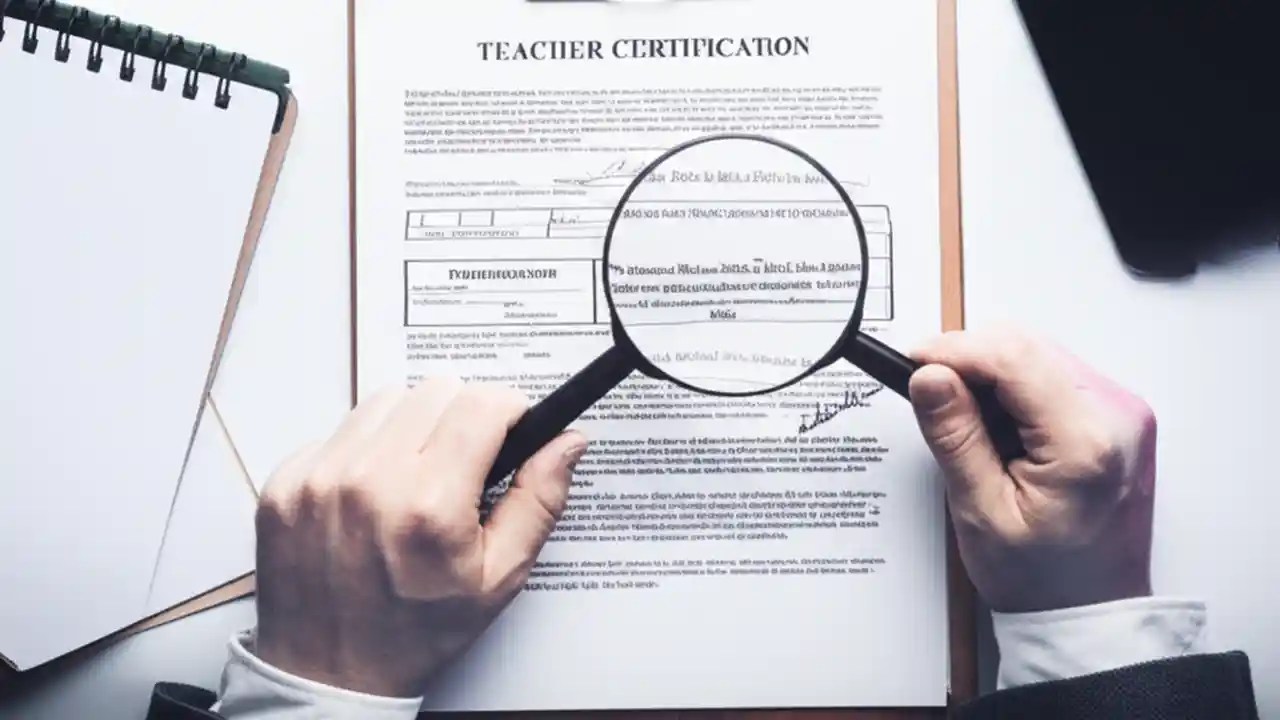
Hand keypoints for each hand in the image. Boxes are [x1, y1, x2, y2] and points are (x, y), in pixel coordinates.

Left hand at [251, 379, 587, 696]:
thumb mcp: (499, 576)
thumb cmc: (416, 630)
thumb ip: (539, 500)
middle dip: (463, 417)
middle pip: (436, 390)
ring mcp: (320, 478)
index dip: (508, 410)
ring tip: (417, 476)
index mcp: (429, 505)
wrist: (330, 671)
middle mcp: (369, 481)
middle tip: (464, 464)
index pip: (481, 403)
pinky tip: (373, 492)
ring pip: (387, 399)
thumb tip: (567, 442)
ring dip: (412, 425)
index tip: (510, 429)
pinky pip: (341, 429)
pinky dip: (365, 448)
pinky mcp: (287, 481)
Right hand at [908, 328, 1154, 613]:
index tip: (914, 364)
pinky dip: (1018, 388)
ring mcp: (1124, 411)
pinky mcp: (1118, 414)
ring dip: (994, 375)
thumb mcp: (981, 511)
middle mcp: (1117, 415)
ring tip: (975, 428)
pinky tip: (1004, 428)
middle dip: (971, 361)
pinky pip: (1054, 373)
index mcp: (1086, 442)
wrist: (1091, 610)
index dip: (954, 351)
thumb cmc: (1043, 578)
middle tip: (935, 398)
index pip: (1013, 357)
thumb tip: (929, 376)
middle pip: (1027, 346)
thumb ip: (955, 436)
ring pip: (1038, 353)